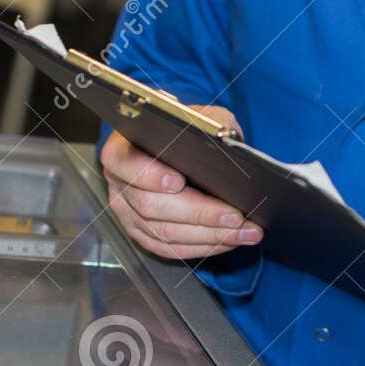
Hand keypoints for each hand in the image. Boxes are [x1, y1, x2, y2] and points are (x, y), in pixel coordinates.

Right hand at [99, 104, 263, 260]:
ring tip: (245, 232)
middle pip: (151, 206)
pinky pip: (169, 248)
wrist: (179, 145)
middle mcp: (120, 183)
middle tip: (235, 216)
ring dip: (209, 236)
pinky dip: (202, 246)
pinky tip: (228, 240)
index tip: (179, 181)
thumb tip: (229, 144)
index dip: (150, 175)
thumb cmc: (187, 130)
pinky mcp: (142, 233)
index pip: (125, 163)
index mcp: (123, 148)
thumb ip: (209, 125)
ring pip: (164, 233)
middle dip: (199, 213)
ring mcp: (127, 212)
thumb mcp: (200, 117)